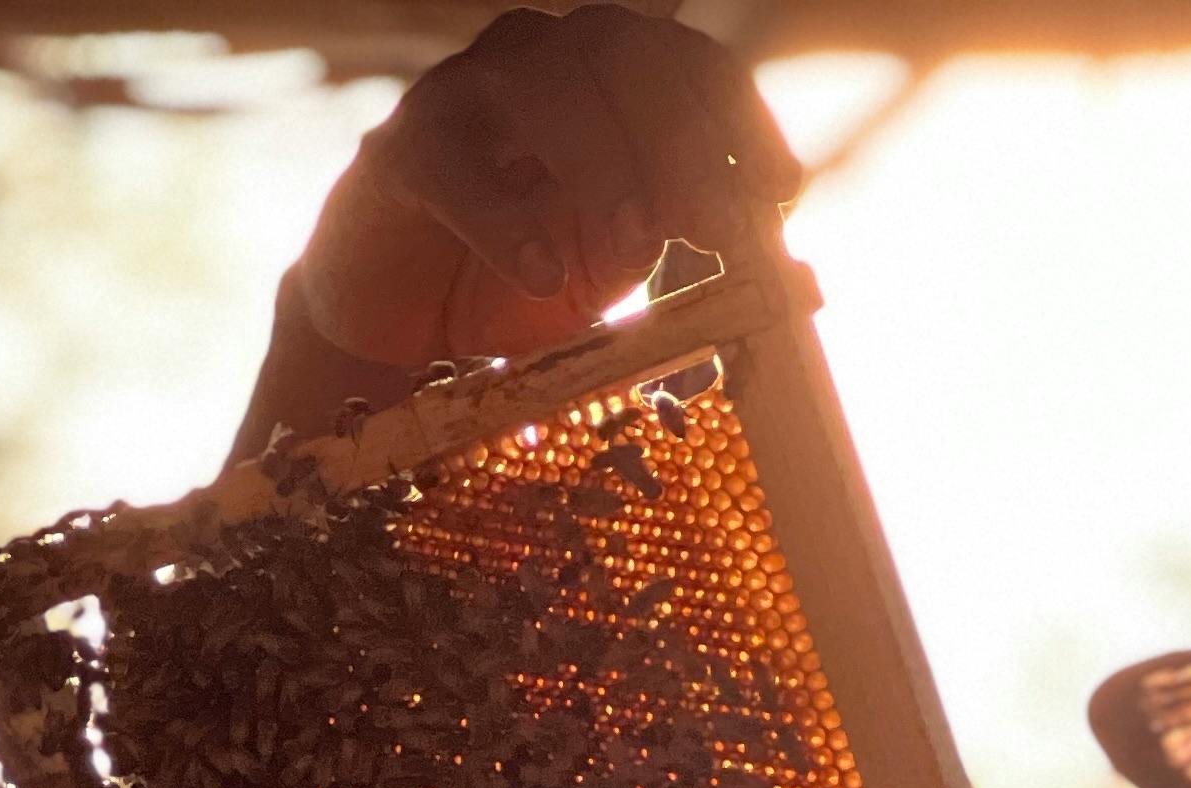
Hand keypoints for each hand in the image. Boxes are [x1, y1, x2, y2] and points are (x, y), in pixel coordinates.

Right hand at [295, 7, 800, 370]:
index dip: (740, 117)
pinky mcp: (400, 155)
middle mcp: (541, 65)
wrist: (400, 330)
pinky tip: (543, 275)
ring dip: (604, 161)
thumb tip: (790, 272)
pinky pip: (454, 164)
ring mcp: (465, 98)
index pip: (688, 63)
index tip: (781, 193)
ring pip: (542, 80)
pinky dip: (506, 218)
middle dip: (684, 139)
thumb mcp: (618, 270)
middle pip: (625, 53)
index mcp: (606, 84)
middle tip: (719, 230)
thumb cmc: (516, 284)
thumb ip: (683, 252)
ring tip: (636, 246)